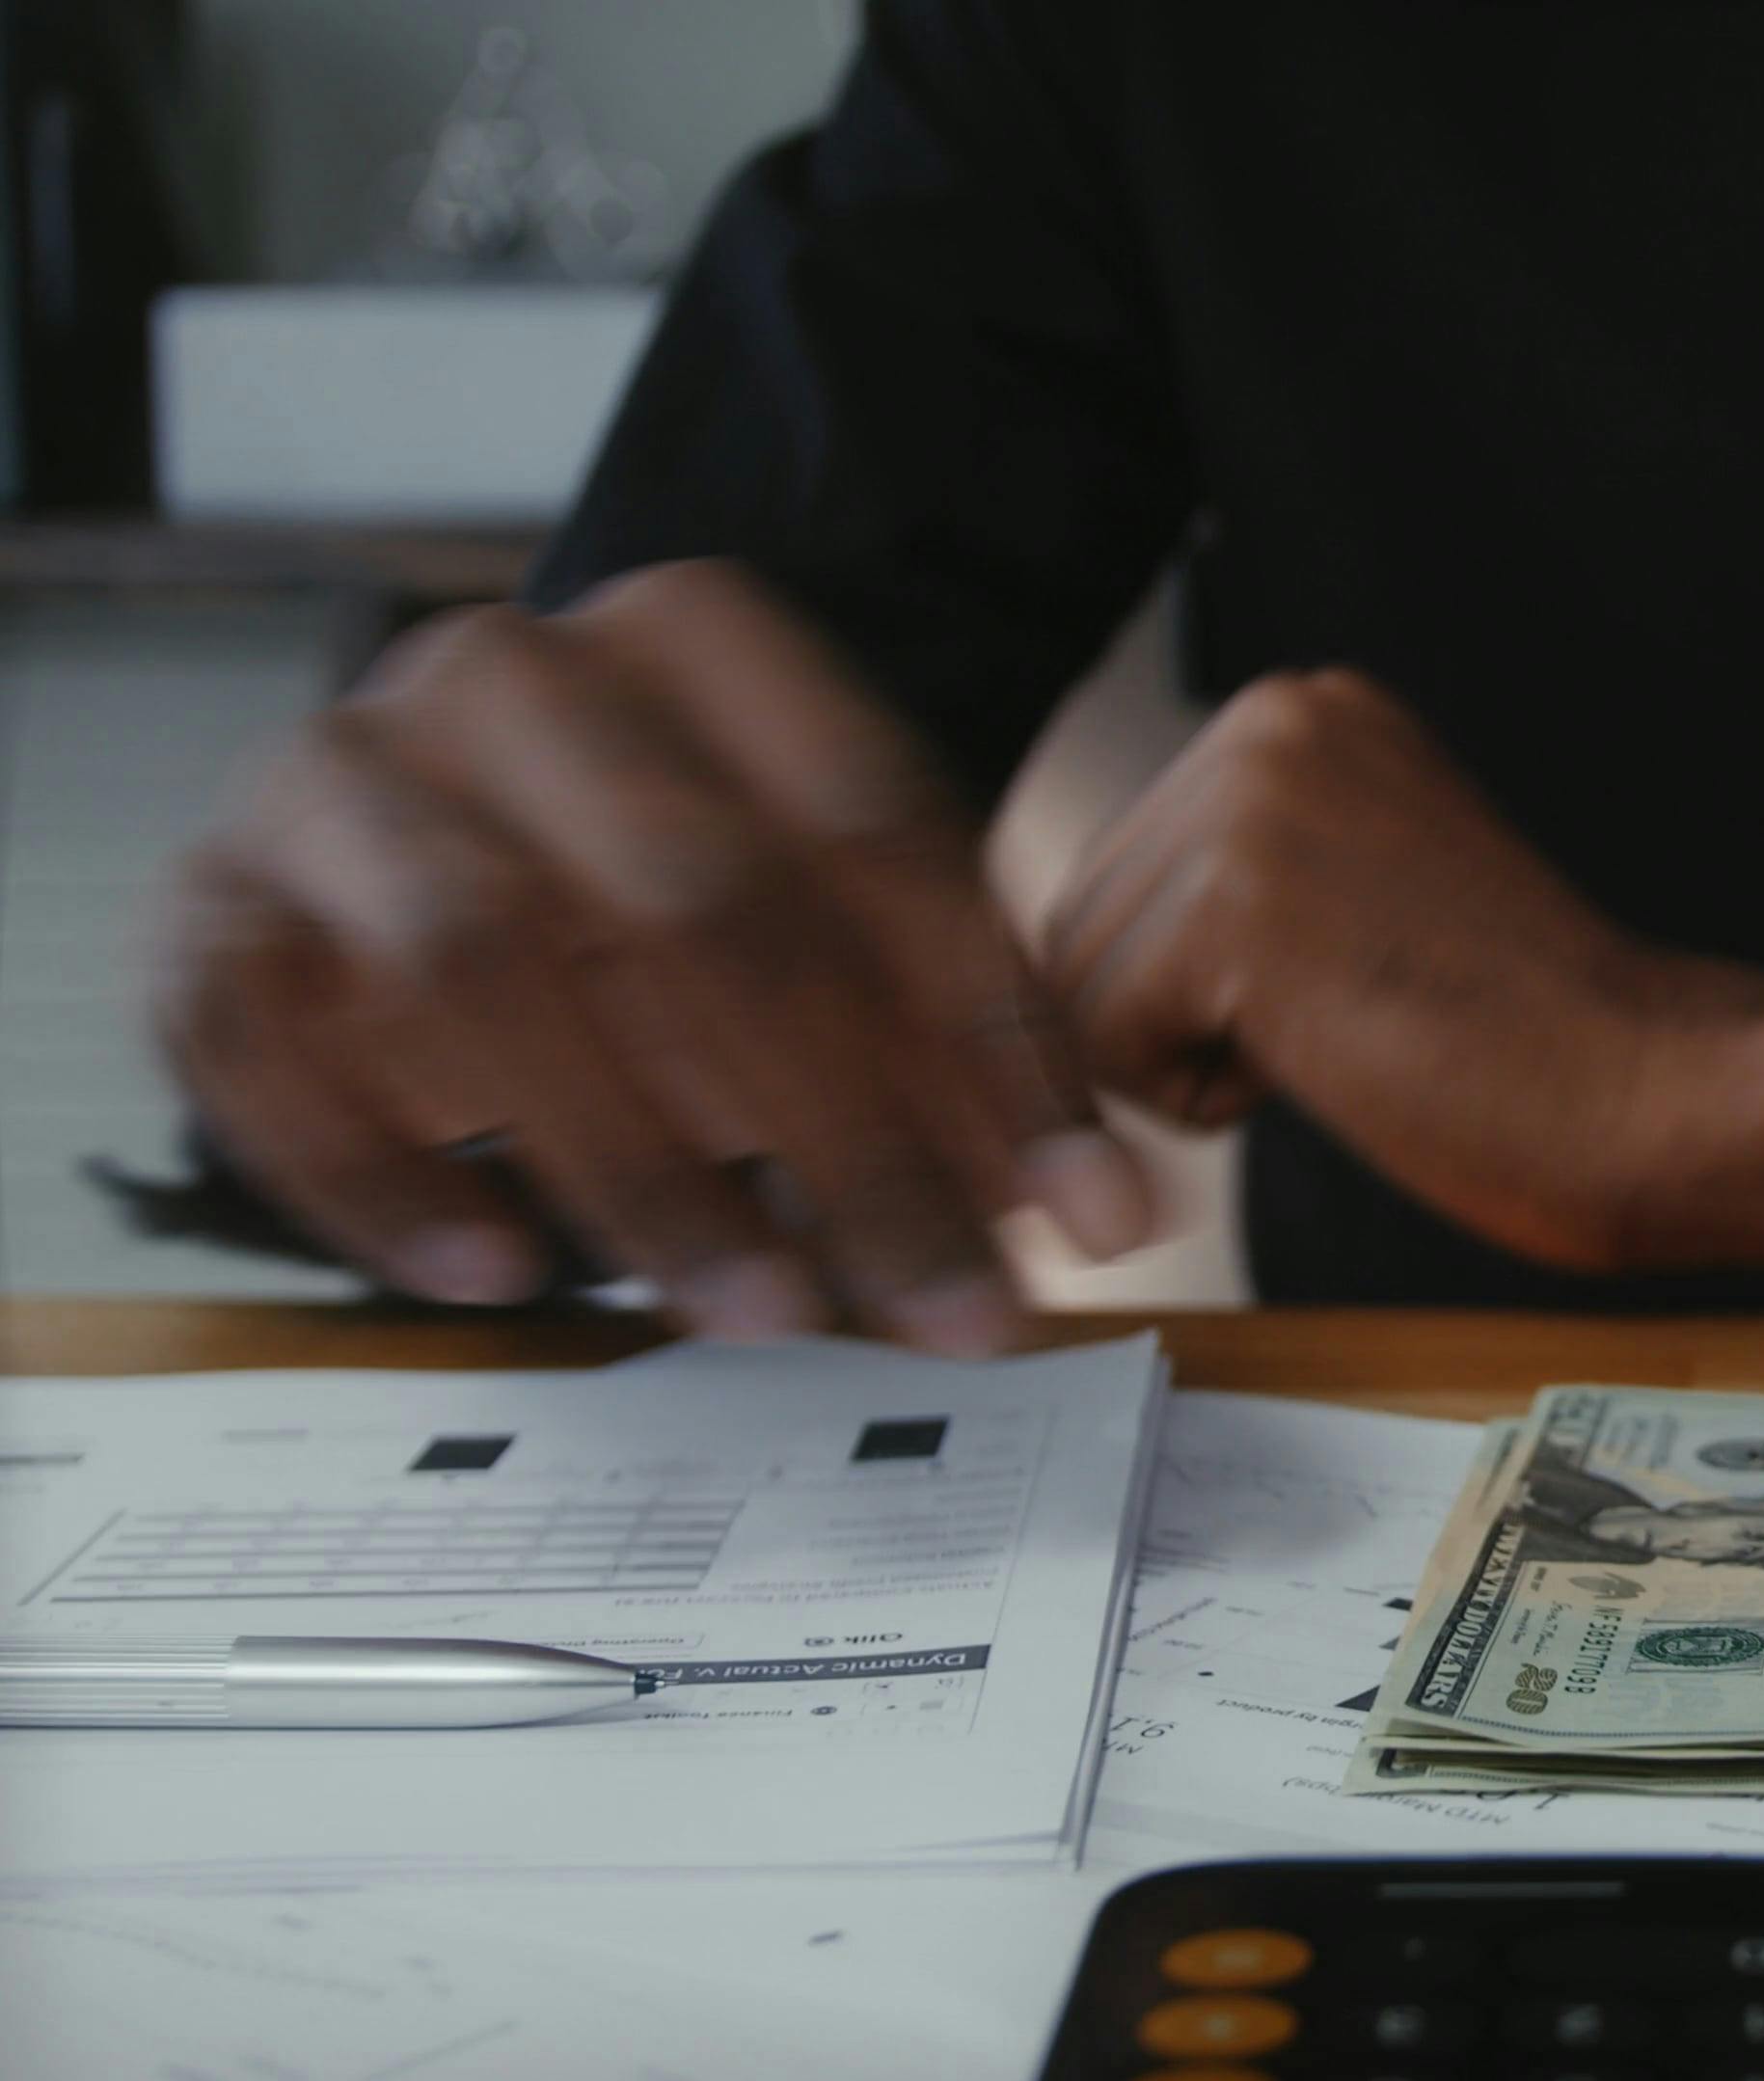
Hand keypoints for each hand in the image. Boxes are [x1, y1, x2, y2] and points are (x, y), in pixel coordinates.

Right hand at [156, 561, 1154, 1350]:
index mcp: (692, 635)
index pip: (880, 828)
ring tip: (764, 1311)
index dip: (997, 1038)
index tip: (1089, 1216)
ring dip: (642, 1165)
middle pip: (699, 898)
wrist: (418, 835)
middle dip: (847, 1129)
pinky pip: (268, 1045)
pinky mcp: (210, 908)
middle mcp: (505, 674)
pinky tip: (498, 1275)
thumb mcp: (836, 928)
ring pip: (483, 959)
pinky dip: (382, 1176)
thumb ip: (961, 1040)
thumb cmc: (667, 889)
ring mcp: (335, 778)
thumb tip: (1102, 1208)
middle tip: (948, 1301)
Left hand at [1042, 667, 1763, 1286]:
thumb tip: (1103, 942)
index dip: (1210, 986)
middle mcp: (1270, 721)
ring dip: (1194, 1060)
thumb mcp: (1365, 892)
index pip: (1130, 874)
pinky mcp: (1232, 906)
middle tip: (1364, 1024)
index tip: (1360, 990)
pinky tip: (1340, 1063)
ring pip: (1082, 987)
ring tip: (1356, 1039)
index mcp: (1307, 708)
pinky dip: (1201, 1100)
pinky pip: (1104, 1046)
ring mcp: (1249, 801)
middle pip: (1084, 923)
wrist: (1655, 1091)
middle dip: (1186, 1020)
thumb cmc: (1536, 1039)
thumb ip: (1249, 872)